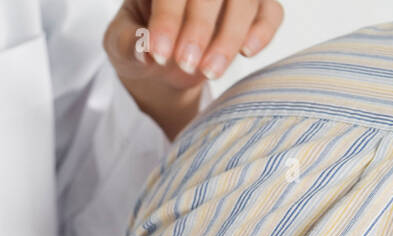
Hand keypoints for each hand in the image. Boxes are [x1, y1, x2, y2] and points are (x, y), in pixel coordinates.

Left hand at [104, 0, 284, 138]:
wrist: (160, 64)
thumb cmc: (140, 46)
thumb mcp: (122, 46)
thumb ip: (128, 44)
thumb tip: (144, 50)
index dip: (168, 18)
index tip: (159, 55)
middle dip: (200, 28)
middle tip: (187, 65)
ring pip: (245, 0)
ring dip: (230, 37)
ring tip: (209, 71)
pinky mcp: (256, 9)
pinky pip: (271, 12)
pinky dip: (263, 31)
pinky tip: (247, 52)